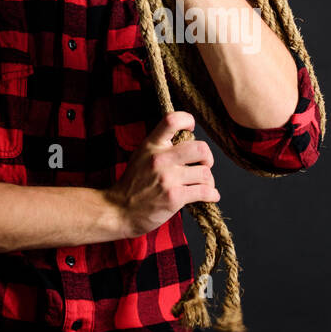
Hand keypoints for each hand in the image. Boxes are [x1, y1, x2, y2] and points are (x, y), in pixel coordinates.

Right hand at [106, 111, 218, 237]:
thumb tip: (188, 140)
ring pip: (205, 173)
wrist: (118, 211)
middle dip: (208, 158)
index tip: (191, 129)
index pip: (172, 120)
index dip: (187, 120)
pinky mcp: (174, 197)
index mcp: (151, 145)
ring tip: (204, 185)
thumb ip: (160, 146)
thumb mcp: (141, 156)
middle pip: (200, 148)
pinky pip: (204, 192)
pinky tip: (210, 196)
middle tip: (204, 165)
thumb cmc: (133, 184)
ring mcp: (167, 178)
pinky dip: (212, 195)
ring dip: (209, 181)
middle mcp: (160, 159)